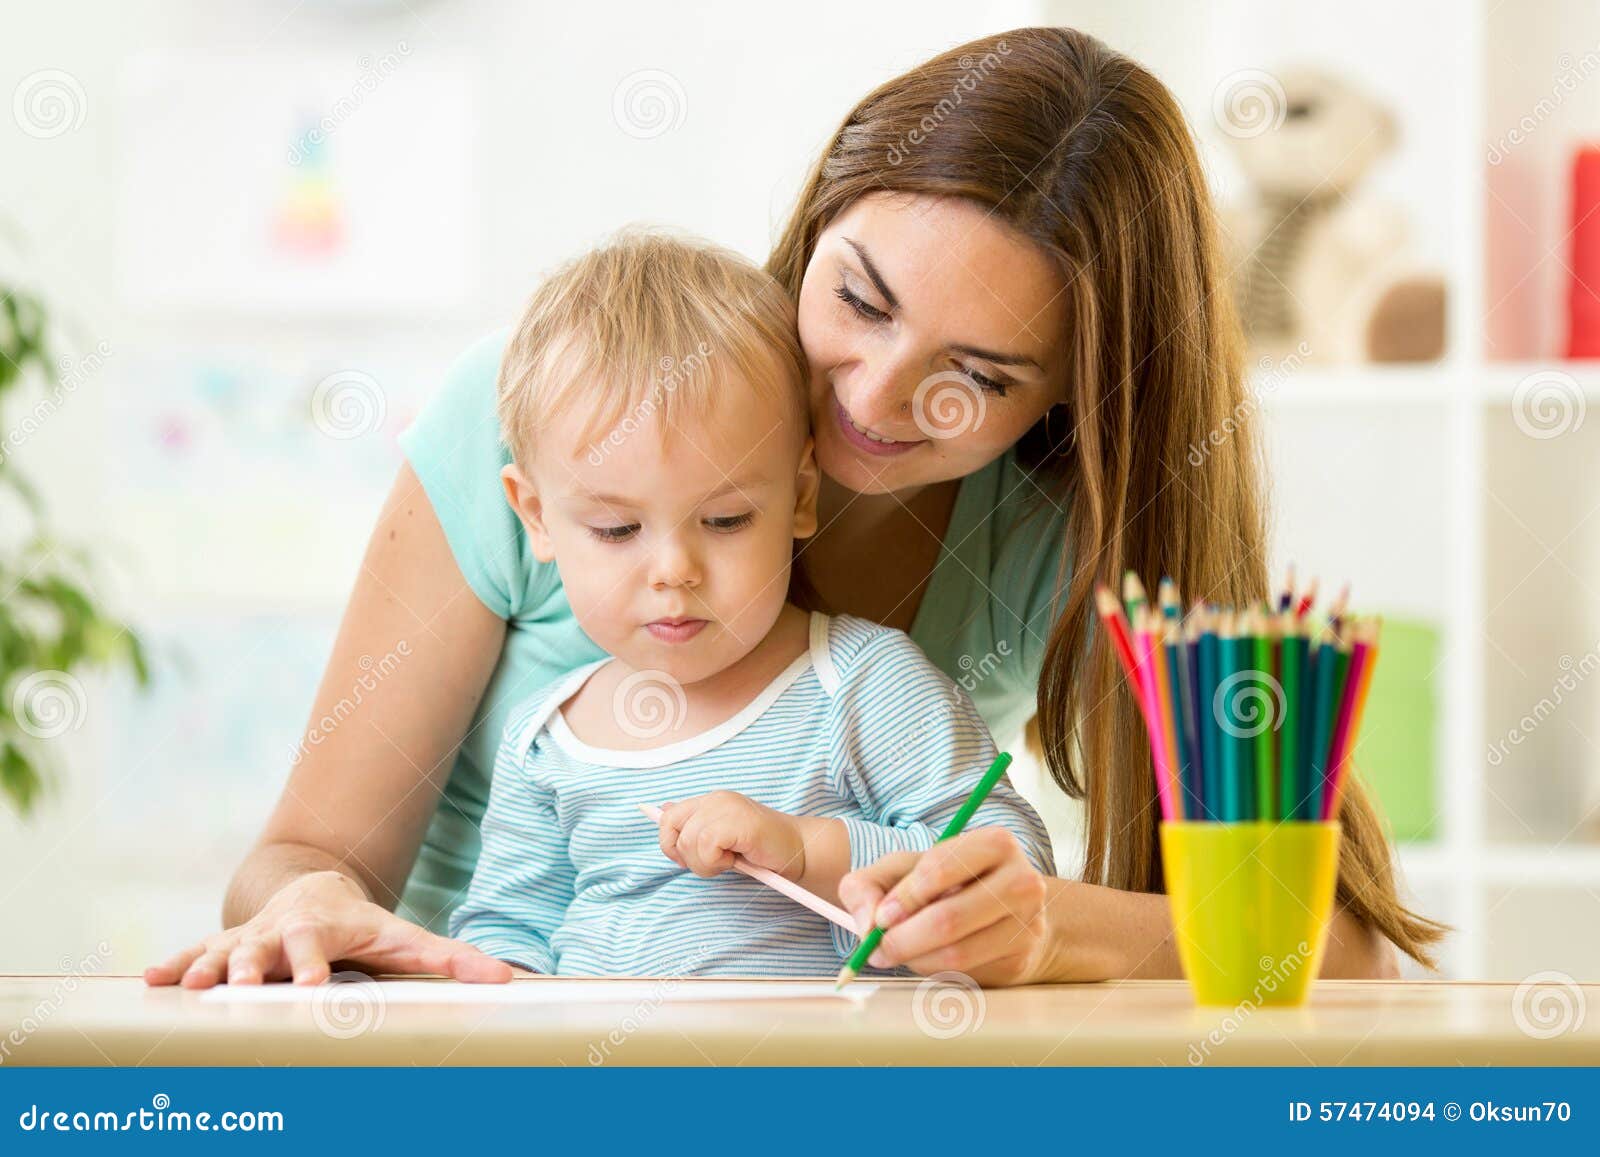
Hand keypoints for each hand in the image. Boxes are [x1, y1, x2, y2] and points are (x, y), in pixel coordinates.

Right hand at [143, 870, 513, 987]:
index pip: (318, 947)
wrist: (315, 889)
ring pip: (224, 952)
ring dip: (207, 969)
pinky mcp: (226, 947)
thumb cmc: (366, 927)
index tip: (314, 989)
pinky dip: (176, 964)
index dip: (315, 966)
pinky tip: (149, 980)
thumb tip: (508, 980)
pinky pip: (196, 954)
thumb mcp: (406, 938)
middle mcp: (282, 932)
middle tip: (243, 987)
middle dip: (252, 967)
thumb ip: (453, 960)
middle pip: (265, 949)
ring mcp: (250, 938)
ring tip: (190, 990)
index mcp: (324, 930)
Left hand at [655, 791, 804, 880]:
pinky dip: (717, 862)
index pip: (668, 816)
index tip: (688, 860)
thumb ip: (695, 824)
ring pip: (688, 840)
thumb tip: (661, 809)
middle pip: (671, 828)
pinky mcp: (739, 822)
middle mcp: (717, 799)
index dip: (670, 843)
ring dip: (705, 863)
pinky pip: (707, 845)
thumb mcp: (722, 837)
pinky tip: (736, 861)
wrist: (799, 851)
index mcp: (711, 800)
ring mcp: (728, 808)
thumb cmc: (762, 849)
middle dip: (686, 856)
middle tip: (713, 864)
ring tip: (729, 863)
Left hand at [837, 828, 1050, 985]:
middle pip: (948, 918)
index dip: (903, 897)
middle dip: (902, 939)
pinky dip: (935, 971)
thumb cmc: (947, 884)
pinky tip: (927, 957)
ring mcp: (1027, 922)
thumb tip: (865, 923)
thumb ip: (869, 884)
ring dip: (915, 959)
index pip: (940, 867)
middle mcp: (1021, 880)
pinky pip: (967, 973)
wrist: (1007, 911)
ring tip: (898, 953)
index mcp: (994, 843)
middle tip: (877, 949)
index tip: (880, 917)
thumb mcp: (904, 870)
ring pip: (956, 953)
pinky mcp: (1021, 958)